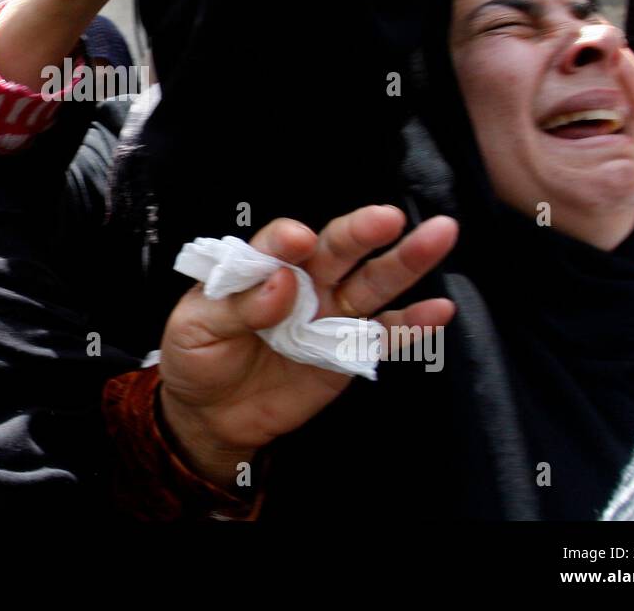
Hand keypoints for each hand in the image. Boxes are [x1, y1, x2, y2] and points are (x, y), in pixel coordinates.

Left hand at [157, 207, 458, 486]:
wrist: (210, 414)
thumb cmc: (197, 356)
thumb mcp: (195, 327)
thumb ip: (237, 305)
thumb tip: (279, 282)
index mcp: (259, 267)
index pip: (278, 243)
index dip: (288, 240)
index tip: (297, 239)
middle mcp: (302, 282)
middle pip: (337, 249)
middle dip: (363, 231)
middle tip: (387, 218)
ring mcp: (328, 315)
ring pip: (372, 282)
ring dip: (405, 260)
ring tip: (437, 236)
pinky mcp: (346, 351)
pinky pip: (384, 335)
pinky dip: (412, 324)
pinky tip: (438, 309)